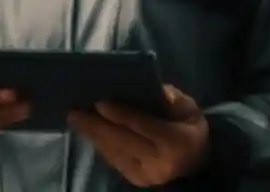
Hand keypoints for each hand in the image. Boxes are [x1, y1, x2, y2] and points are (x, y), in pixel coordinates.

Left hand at [68, 84, 210, 187]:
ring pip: (113, 151)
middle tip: (74, 111)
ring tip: (75, 118)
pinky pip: (112, 159)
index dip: (120, 114)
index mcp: (176, 142)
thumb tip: (159, 91)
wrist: (195, 162)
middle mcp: (159, 162)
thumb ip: (174, 99)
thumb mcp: (190, 109)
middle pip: (121, 140)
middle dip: (95, 125)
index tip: (99, 102)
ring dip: (92, 134)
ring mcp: (145, 175)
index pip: (142, 126)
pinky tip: (87, 130)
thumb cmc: (188, 127)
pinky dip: (98, 143)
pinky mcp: (134, 179)